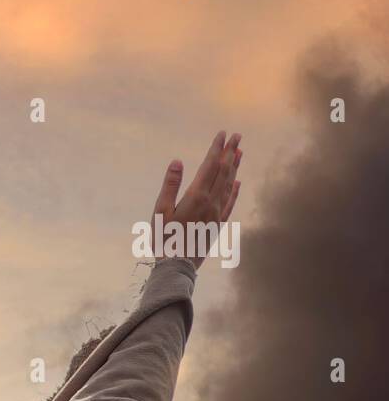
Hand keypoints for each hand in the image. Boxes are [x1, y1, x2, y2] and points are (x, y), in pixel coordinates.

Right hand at [151, 130, 242, 268]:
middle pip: (223, 172)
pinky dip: (234, 190)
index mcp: (196, 196)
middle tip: (237, 136)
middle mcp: (211, 202)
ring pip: (228, 185)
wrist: (177, 266)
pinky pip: (230, 203)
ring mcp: (217, 214)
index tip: (223, 134)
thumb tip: (178, 162)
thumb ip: (170, 185)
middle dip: (230, 152)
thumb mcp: (160, 211)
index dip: (216, 149)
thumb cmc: (163, 239)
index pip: (209, 166)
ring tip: (240, 152)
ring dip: (234, 167)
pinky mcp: (218, 225)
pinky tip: (237, 182)